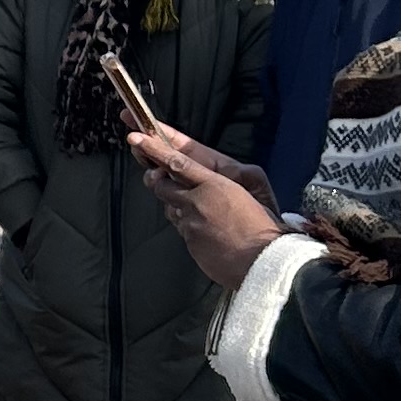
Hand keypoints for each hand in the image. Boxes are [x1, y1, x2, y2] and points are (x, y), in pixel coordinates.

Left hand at [132, 130, 284, 289]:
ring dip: (180, 207)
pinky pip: (182, 230)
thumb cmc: (262, 226)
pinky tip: (210, 231)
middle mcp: (197, 202)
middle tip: (166, 181)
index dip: (153, 149)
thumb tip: (220, 175)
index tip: (137, 139)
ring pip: (172, 209)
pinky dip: (191, 228)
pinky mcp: (189, 242)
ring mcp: (190, 224)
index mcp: (214, 185)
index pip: (177, 163)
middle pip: (162, 186)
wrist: (263, 261)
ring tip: (204, 213)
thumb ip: (226, 181)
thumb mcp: (251, 193)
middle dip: (160, 182)